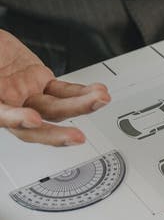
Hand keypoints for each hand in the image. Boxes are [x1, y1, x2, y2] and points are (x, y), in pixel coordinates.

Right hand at [0, 30, 109, 145]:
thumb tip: (0, 101)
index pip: (1, 116)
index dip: (16, 120)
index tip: (31, 119)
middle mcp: (9, 105)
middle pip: (35, 126)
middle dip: (56, 133)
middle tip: (76, 138)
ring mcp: (26, 94)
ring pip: (56, 107)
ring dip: (80, 106)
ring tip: (99, 100)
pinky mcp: (40, 81)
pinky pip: (63, 90)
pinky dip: (80, 92)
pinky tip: (96, 92)